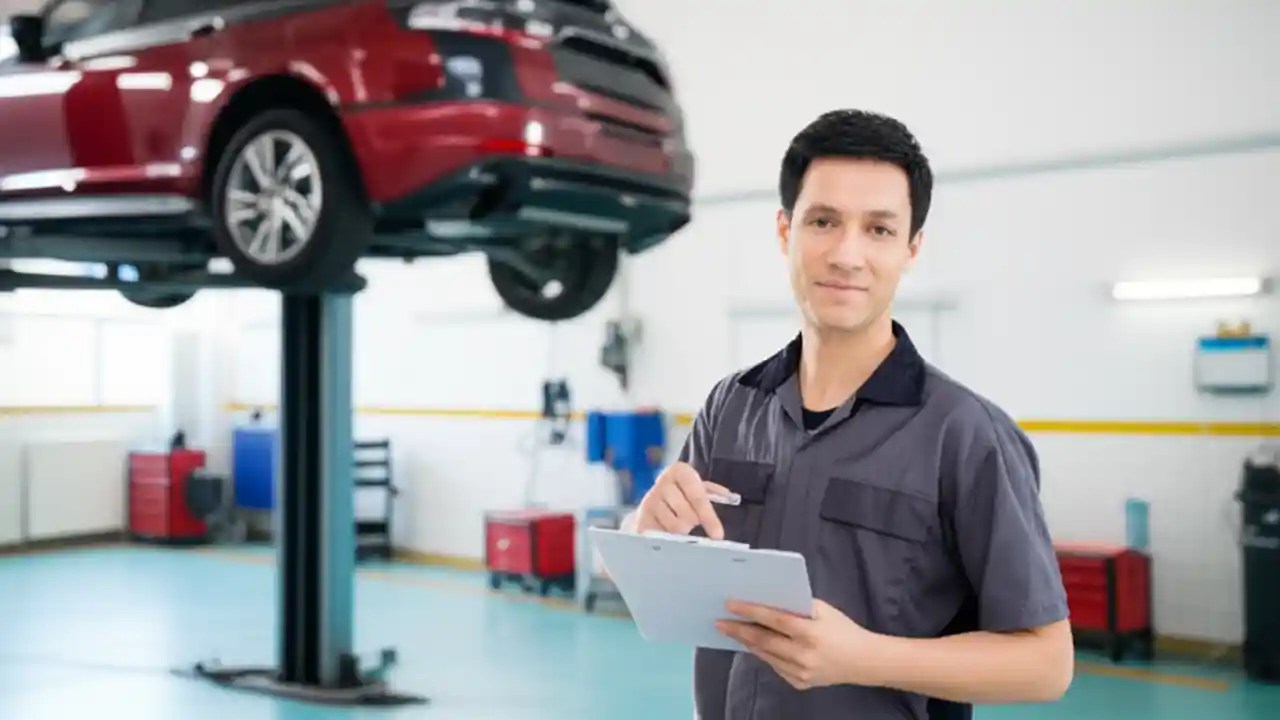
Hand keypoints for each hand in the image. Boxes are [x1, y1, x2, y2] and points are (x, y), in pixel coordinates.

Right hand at [632, 461, 730, 539]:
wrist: (654, 498)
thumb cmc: (682, 492)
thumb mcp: (697, 486)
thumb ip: (714, 492)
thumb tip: (731, 497)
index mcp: (680, 471)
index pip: (697, 497)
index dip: (709, 517)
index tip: (718, 536)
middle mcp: (662, 482)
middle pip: (686, 515)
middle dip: (694, 523)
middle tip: (693, 523)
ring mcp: (649, 499)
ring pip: (674, 527)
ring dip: (682, 532)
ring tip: (680, 525)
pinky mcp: (640, 516)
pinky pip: (660, 534)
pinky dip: (668, 538)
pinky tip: (668, 533)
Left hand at [716, 599, 880, 690]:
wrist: (863, 661)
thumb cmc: (842, 629)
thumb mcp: (824, 610)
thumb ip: (797, 606)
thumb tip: (767, 599)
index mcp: (810, 633)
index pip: (774, 620)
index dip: (751, 611)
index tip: (730, 604)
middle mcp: (803, 655)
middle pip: (764, 640)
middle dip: (739, 630)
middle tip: (720, 622)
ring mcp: (800, 672)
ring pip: (765, 655)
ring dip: (747, 642)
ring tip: (732, 631)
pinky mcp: (799, 683)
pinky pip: (775, 666)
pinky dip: (763, 654)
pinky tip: (753, 644)